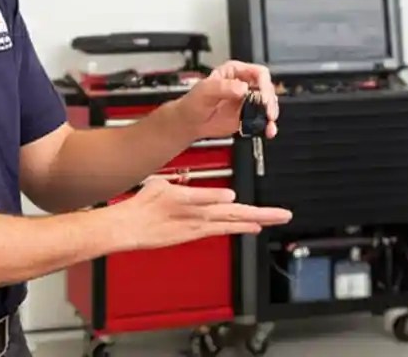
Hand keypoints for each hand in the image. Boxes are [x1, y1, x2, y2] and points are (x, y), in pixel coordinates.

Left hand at [115, 176, 291, 248]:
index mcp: (200, 216)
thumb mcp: (163, 194)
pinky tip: (230, 199)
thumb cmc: (141, 210)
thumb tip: (175, 181)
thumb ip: (174, 188)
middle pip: (237, 217)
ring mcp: (191, 217)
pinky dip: (214, 200)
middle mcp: (200, 219)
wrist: (125, 225)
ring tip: (269, 217)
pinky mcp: (179, 211)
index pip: (231, 216)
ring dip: (249, 215)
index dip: (250, 218)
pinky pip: (200, 203)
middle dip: (262, 216)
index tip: (265, 219)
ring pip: (226, 216)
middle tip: (282, 217)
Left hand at [176, 60, 279, 139]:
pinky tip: (267, 130)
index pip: (258, 73)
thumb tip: (241, 88)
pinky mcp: (247, 116)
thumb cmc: (193, 102)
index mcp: (235, 72)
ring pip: (267, 104)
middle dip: (270, 101)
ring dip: (271, 114)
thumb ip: (223, 87)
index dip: (264, 84)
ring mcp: (246, 101)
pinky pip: (262, 119)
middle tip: (268, 113)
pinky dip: (266, 125)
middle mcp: (244, 85)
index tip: (262, 97)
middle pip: (267, 88)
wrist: (188, 122)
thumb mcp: (204, 90)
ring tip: (269, 124)